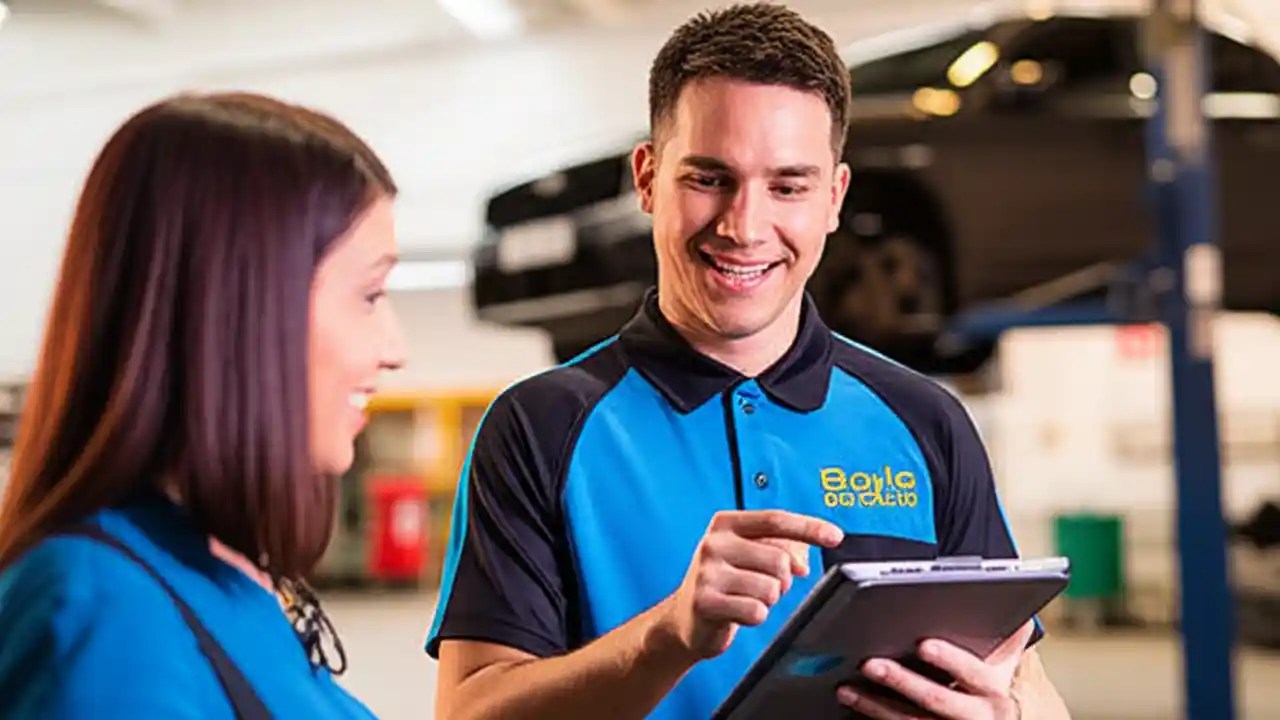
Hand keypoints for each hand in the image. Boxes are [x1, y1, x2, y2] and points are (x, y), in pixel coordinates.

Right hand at [656, 510, 842, 660]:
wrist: (684, 618)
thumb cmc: (723, 583)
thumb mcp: (747, 556)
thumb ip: (780, 549)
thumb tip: (803, 561)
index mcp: (725, 524)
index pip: (776, 520)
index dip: (809, 527)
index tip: (836, 536)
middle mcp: (713, 543)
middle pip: (779, 560)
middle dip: (782, 580)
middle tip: (763, 586)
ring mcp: (707, 572)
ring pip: (771, 589)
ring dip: (767, 601)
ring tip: (746, 598)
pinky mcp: (706, 602)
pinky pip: (756, 611)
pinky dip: (755, 617)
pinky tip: (737, 613)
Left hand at [837, 620, 1034, 719]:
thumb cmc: (990, 686)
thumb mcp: (1003, 665)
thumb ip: (1006, 640)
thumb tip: (1019, 614)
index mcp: (995, 692)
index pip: (974, 674)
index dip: (950, 659)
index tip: (923, 644)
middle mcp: (978, 718)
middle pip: (937, 701)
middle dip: (901, 682)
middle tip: (869, 663)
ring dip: (875, 706)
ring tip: (846, 688)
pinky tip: (852, 708)